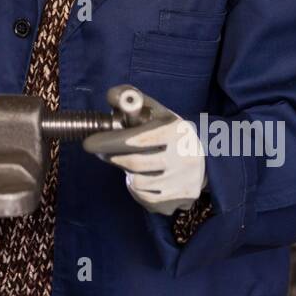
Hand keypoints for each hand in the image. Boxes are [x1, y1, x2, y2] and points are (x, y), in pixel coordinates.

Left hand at [83, 90, 206, 215]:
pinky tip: (144, 178)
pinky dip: (137, 188)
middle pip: (134, 163)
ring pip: (137, 182)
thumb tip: (111, 96)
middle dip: (112, 157)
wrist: (206, 162)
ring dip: (127, 173)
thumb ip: (132, 100)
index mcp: (177, 131)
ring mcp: (183, 181)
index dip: (108, 142)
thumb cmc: (171, 133)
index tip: (89, 143)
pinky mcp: (180, 199)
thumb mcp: (158, 111)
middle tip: (102, 152)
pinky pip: (144, 197)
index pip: (137, 139)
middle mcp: (184, 157)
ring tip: (133, 163)